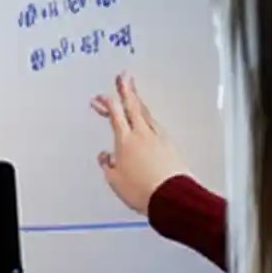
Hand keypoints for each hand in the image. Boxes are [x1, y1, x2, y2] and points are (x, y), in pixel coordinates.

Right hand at [91, 72, 189, 214]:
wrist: (170, 196)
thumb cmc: (142, 189)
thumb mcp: (115, 180)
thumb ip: (108, 165)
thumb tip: (106, 157)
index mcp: (125, 141)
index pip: (115, 115)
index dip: (107, 104)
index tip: (101, 97)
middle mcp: (142, 134)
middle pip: (133, 106)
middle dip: (126, 90)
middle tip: (123, 76)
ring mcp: (158, 137)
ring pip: (145, 113)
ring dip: (138, 101)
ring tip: (134, 93)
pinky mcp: (169, 144)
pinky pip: (156, 124)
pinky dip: (148, 117)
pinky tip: (148, 119)